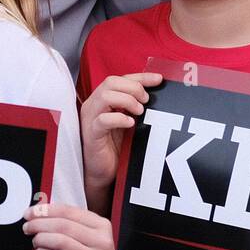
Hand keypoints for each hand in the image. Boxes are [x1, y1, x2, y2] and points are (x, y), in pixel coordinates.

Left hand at [23, 201, 117, 249]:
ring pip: (60, 242)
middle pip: (63, 226)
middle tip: (27, 227)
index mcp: (101, 225)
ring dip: (41, 239)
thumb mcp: (89, 234)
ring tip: (35, 241)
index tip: (30, 212)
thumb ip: (68, 221)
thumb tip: (39, 210)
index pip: (68, 211)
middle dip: (39, 224)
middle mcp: (100, 241)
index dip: (46, 210)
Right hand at [79, 71, 161, 214]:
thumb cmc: (117, 146)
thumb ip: (137, 107)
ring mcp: (90, 118)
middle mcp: (94, 104)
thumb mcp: (130, 121)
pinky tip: (130, 124)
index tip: (159, 80)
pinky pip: (103, 120)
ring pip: (105, 96)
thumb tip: (157, 95)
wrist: (104, 172)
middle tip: (146, 101)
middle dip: (133, 88)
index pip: (121, 78)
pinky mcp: (91, 134)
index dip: (141, 77)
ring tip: (139, 112)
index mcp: (103, 99)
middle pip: (111, 81)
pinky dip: (119, 119)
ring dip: (127, 100)